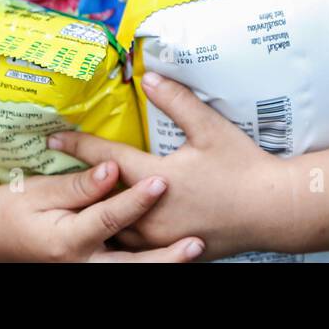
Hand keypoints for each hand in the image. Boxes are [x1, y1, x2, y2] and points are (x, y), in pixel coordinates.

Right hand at [0, 157, 206, 262]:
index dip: (135, 201)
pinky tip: (179, 253)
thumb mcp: (40, 192)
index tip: (161, 182)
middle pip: (131, 266)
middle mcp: (82, 264)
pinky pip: (128, 268)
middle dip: (166, 258)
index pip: (107, 220)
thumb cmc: (17, 208)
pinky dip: (152, 263)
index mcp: (67, 241)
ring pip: (133, 272)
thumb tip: (112, 169)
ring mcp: (90, 271)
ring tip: (196, 249)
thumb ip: (79, 185)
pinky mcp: (97, 268)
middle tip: (196, 242)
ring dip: (165, 264)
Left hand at [45, 72, 287, 260]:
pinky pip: (134, 243)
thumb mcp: (210, 128)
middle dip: (79, 183)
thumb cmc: (243, 168)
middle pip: (101, 199)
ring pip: (114, 227)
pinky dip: (120, 228)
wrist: (273, 211)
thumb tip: (149, 78)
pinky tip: (116, 219)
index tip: (54, 138)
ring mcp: (160, 238)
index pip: (105, 160)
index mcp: (156, 180)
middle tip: (58, 169)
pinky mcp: (171, 251)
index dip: (78, 146)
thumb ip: (176, 101)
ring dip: (98, 210)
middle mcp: (151, 213)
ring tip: (80, 196)